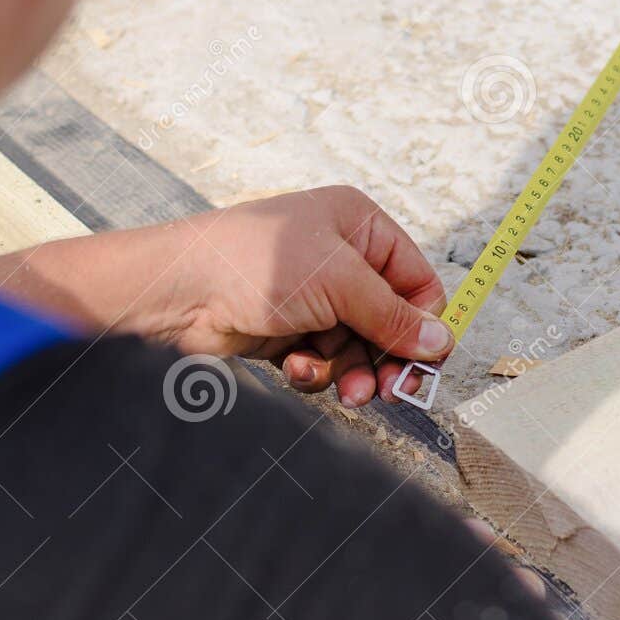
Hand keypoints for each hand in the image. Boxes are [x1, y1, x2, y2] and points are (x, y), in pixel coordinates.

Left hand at [162, 186, 453, 404]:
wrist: (177, 291)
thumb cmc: (255, 263)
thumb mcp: (338, 284)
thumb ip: (392, 316)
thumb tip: (442, 342)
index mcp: (358, 226)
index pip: (416, 281)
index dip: (424, 324)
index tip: (424, 365)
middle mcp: (339, 258)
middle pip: (389, 321)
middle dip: (388, 358)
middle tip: (390, 393)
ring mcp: (312, 296)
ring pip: (357, 348)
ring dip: (352, 372)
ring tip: (345, 391)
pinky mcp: (287, 329)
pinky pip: (322, 360)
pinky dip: (315, 371)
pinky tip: (295, 368)